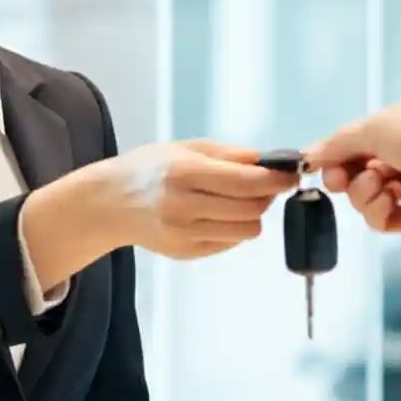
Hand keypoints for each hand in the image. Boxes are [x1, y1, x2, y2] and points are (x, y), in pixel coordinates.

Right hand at [68, 139, 298, 259]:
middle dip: (268, 196)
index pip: (246, 181)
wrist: (109, 203)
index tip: (290, 174)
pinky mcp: (185, 253)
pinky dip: (235, 229)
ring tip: (242, 200)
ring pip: (246, 230)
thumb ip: (229, 155)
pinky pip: (230, 243)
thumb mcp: (185, 148)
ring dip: (254, 214)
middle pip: (251, 208)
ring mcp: (183, 234)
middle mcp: (183, 206)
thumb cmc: (149, 168)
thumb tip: (269, 161)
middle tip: (268, 185)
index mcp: (184, 173)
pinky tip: (220, 214)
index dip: (275, 179)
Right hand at [305, 98, 400, 234]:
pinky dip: (378, 214)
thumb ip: (340, 143)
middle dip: (343, 176)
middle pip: (357, 172)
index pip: (355, 143)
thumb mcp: (378, 128)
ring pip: (368, 198)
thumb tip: (310, 153)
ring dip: (363, 193)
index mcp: (400, 126)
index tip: (314, 164)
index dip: (333, 154)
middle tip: (340, 179)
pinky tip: (386, 202)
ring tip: (377, 185)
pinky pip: (386, 221)